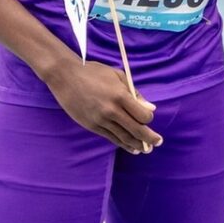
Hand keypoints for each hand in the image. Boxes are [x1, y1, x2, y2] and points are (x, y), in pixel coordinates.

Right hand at [46, 58, 161, 152]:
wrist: (65, 76)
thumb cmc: (94, 72)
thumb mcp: (118, 76)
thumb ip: (135, 93)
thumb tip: (150, 109)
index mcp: (120, 96)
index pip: (142, 115)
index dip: (148, 118)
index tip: (149, 117)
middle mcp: (111, 110)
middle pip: (135, 129)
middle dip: (149, 138)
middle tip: (158, 143)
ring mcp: (100, 120)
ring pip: (123, 137)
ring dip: (136, 145)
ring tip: (145, 150)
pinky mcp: (91, 125)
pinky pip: (110, 137)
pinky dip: (121, 143)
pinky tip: (130, 147)